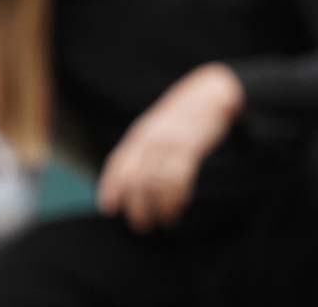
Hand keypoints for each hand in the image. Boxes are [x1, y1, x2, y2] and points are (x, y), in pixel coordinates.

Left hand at [97, 63, 244, 232]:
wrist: (210, 93)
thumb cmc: (183, 114)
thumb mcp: (157, 126)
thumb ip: (144, 147)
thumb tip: (133, 178)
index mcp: (140, 134)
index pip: (118, 164)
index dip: (110, 187)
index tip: (108, 208)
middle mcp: (150, 139)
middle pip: (134, 178)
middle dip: (135, 205)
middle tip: (140, 224)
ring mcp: (169, 143)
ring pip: (156, 182)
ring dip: (158, 207)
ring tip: (163, 220)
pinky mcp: (190, 147)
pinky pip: (179, 178)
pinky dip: (176, 197)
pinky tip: (178, 207)